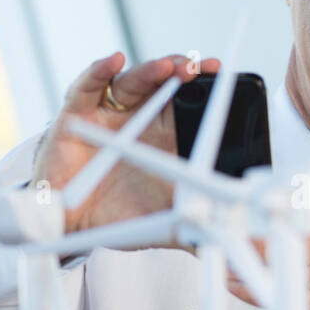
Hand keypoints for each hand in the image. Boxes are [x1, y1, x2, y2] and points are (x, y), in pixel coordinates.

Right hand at [30, 51, 220, 243]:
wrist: (72, 223)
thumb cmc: (118, 214)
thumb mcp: (164, 223)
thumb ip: (200, 232)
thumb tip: (238, 248)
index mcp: (165, 135)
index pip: (189, 102)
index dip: (206, 87)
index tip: (224, 77)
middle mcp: (140, 117)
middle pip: (165, 83)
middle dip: (184, 71)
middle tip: (201, 68)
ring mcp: (109, 113)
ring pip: (133, 82)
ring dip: (151, 71)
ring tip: (168, 66)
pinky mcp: (76, 114)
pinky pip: (88, 87)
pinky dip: (100, 71)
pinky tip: (114, 61)